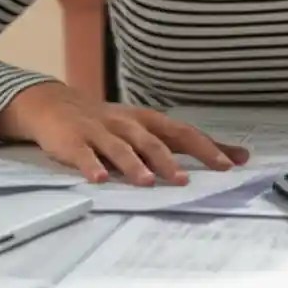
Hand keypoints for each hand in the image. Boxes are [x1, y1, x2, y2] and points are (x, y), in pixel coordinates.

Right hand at [0, 83, 248, 186]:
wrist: (53, 104)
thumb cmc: (109, 122)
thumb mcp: (146, 127)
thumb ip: (183, 144)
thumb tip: (234, 157)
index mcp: (148, 121)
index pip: (183, 133)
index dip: (207, 148)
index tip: (231, 163)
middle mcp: (127, 124)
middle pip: (153, 141)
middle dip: (170, 161)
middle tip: (185, 181)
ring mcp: (100, 132)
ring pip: (121, 148)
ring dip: (135, 165)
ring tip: (147, 182)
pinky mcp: (73, 141)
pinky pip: (84, 155)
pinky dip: (92, 166)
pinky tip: (100, 179)